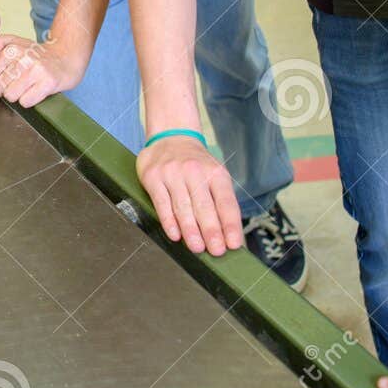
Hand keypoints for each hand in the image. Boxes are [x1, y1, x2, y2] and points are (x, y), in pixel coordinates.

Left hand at [0, 33, 83, 106]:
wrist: (67, 58)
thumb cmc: (38, 54)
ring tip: (26, 87)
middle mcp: (24, 58)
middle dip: (5, 90)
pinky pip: (26, 102)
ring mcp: (36, 70)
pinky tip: (35, 91)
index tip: (5, 78)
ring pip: (11, 96)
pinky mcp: (48, 83)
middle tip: (17, 84)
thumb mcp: (18, 43)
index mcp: (13, 49)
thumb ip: (0, 43)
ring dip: (17, 96)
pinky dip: (29, 100)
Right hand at [135, 133, 242, 255]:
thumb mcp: (214, 174)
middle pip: (205, 206)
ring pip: (183, 207)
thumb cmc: (196, 164)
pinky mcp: (153, 177)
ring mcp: (172, 173)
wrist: (170, 136)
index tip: (234, 244)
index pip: (226, 202)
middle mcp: (194, 171)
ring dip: (191, 230)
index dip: (230, 224)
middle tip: (217, 251)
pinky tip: (175, 235)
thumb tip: (229, 235)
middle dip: (212, 231)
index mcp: (215, 172)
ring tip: (198, 248)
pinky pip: (162, 203)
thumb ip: (221, 201)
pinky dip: (169, 221)